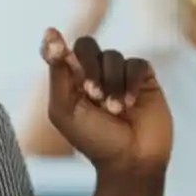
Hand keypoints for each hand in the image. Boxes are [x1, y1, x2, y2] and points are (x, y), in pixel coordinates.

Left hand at [40, 29, 171, 178]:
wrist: (131, 161)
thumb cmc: (93, 139)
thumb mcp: (64, 109)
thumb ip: (58, 74)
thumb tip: (51, 34)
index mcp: (69, 81)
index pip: (60, 51)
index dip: (55, 44)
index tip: (53, 39)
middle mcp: (94, 73)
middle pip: (86, 45)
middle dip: (89, 67)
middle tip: (93, 95)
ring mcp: (119, 75)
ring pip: (112, 56)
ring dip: (112, 84)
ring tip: (114, 111)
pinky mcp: (143, 79)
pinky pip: (136, 64)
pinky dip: (130, 83)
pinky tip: (129, 104)